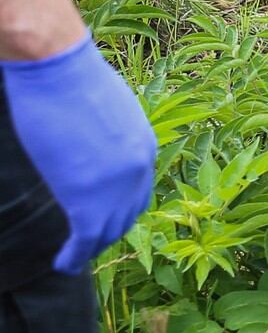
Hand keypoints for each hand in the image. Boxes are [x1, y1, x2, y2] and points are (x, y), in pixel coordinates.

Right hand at [2, 35, 155, 274]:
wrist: (59, 69)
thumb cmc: (72, 79)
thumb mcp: (104, 110)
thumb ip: (107, 136)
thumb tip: (93, 146)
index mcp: (144, 148)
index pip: (138, 189)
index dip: (121, 207)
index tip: (104, 217)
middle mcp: (139, 171)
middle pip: (128, 214)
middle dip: (110, 232)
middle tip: (91, 244)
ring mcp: (116, 187)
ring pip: (109, 230)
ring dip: (93, 248)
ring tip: (76, 259)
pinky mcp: (88, 199)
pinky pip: (87, 239)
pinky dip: (77, 256)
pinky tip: (65, 264)